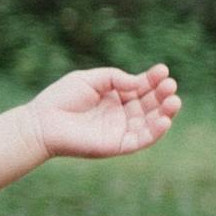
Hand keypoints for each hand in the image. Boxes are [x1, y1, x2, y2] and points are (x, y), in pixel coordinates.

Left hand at [23, 63, 180, 160]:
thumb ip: (115, 78)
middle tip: (170, 85)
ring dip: (166, 112)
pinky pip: (142, 140)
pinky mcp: (118, 145)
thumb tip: (139, 82)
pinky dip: (156, 131)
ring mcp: (121, 129)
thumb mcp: (90, 79)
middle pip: (151, 103)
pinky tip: (164, 120)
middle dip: (163, 94)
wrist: (41, 122)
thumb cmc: (61, 98)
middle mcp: (122, 113)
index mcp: (116, 96)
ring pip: (151, 122)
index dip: (153, 79)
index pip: (142, 87)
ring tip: (174, 100)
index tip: (162, 70)